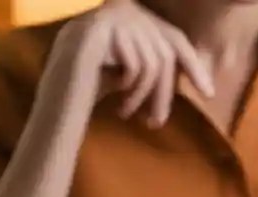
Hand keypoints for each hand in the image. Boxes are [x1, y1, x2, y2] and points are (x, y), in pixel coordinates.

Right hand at [52, 0, 214, 128]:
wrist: (48, 90)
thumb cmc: (83, 88)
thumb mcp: (124, 73)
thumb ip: (150, 64)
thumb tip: (184, 73)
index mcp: (129, 15)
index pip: (171, 37)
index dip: (192, 64)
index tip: (209, 92)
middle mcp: (123, 8)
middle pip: (166, 53)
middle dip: (165, 93)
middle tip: (156, 123)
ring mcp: (114, 15)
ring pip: (156, 62)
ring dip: (146, 97)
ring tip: (128, 114)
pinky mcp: (106, 27)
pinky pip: (139, 64)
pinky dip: (132, 91)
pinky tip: (118, 103)